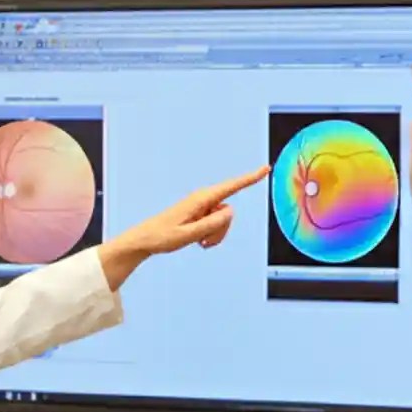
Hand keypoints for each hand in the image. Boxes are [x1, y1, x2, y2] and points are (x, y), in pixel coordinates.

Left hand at [97, 165, 270, 289]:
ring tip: (198, 242)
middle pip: (228, 214)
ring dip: (215, 235)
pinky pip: (216, 225)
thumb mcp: (188, 235)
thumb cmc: (163, 237)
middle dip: (221, 231)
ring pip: (223, 221)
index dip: (249, 178)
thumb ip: (211, 225)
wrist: (145, 240)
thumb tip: (231, 211)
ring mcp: (202, 206)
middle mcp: (203, 199)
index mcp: (200, 200)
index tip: (265, 168)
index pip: (231, 187)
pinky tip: (198, 242)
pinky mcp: (200, 213)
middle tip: (203, 243)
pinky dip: (211, 236)